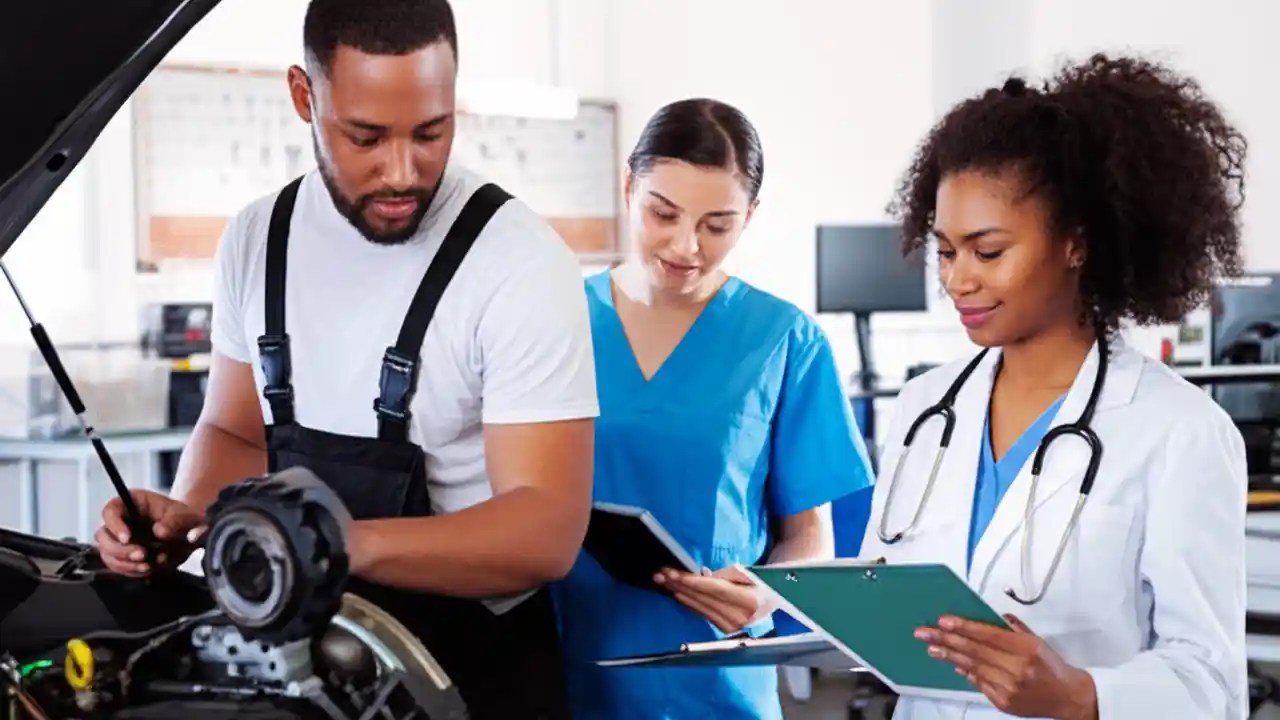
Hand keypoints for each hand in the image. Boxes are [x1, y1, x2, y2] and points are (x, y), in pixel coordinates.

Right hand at [95, 490, 206, 576]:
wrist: (190, 534)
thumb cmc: (184, 519)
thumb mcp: (185, 515)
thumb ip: (176, 521)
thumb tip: (160, 531)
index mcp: (131, 503)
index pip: (110, 510)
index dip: (114, 525)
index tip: (127, 538)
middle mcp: (121, 521)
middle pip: (103, 536)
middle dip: (120, 550)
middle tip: (142, 555)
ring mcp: (120, 541)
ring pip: (108, 555)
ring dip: (126, 564)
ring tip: (149, 565)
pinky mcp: (125, 557)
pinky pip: (119, 568)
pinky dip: (133, 572)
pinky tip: (149, 569)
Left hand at [655, 565, 776, 634]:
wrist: (775, 600)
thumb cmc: (760, 581)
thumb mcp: (747, 573)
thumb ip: (725, 575)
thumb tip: (702, 577)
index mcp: (750, 601)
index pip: (716, 590)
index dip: (693, 582)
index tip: (674, 574)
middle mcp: (741, 617)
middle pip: (705, 599)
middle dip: (680, 585)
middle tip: (660, 574)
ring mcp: (733, 627)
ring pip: (701, 608)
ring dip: (679, 593)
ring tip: (663, 581)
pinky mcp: (726, 630)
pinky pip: (703, 614)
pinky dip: (688, 603)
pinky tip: (676, 593)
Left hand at [915, 614, 1097, 719]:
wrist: (1068, 698)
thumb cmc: (1051, 666)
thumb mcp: (1036, 641)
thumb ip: (1012, 628)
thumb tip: (990, 617)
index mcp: (1025, 648)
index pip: (986, 634)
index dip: (962, 627)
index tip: (942, 621)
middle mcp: (1015, 668)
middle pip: (973, 651)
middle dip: (945, 640)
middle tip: (923, 633)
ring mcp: (1008, 687)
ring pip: (972, 667)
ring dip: (949, 656)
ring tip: (932, 648)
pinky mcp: (1003, 702)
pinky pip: (979, 683)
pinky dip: (966, 672)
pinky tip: (954, 664)